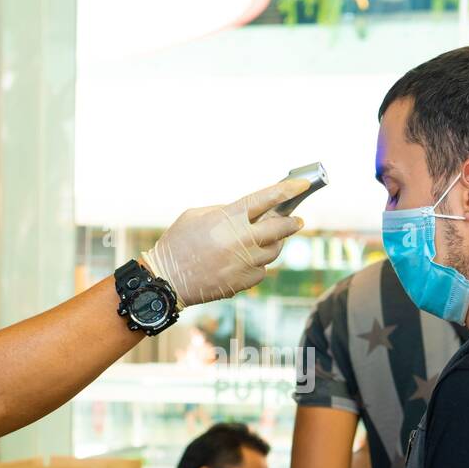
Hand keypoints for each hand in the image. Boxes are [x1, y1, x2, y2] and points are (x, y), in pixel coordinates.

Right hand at [142, 178, 307, 306]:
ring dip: (274, 243)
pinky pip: (262, 269)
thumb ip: (225, 210)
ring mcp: (244, 262)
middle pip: (280, 227)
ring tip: (266, 240)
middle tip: (297, 220)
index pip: (266, 198)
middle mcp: (241, 239)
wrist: (166, 280)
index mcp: (228, 218)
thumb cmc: (177, 243)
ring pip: (274, 250)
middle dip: (292, 222)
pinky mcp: (243, 282)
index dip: (287, 190)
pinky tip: (247, 260)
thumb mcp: (196, 215)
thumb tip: (249, 211)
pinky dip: (259, 263)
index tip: (302, 185)